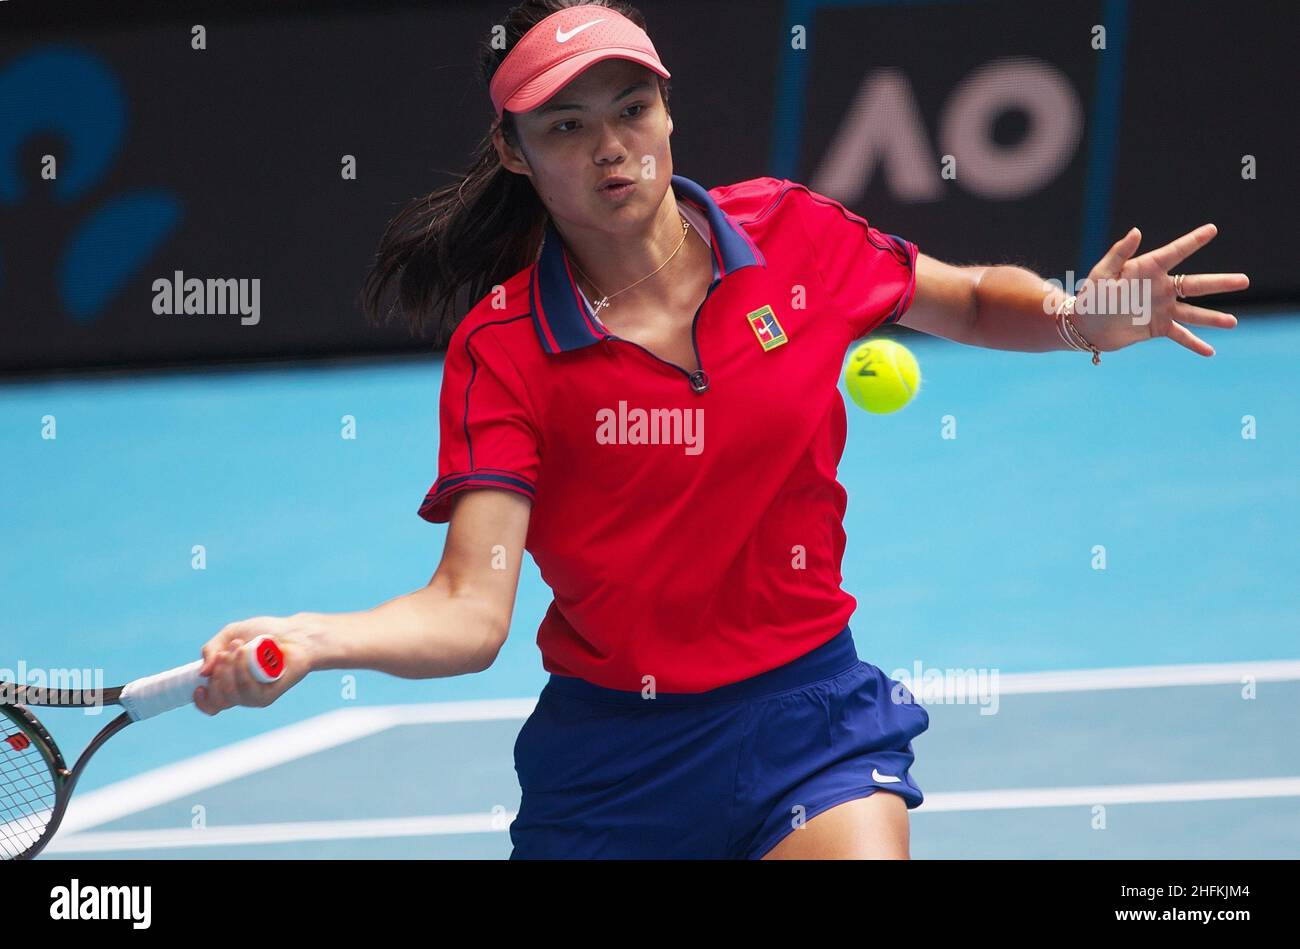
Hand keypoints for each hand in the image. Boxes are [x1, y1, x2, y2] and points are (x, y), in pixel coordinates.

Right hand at [194, 613, 316, 715]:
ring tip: (240, 646)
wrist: (294, 633)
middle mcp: (240, 694)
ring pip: (230, 693)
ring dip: (229, 667)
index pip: (211, 704)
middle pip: (217, 698)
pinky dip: (242, 669)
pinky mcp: (268, 696)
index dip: (201, 700)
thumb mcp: (230, 634)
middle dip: (217, 672)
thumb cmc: (264, 633)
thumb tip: (202, 672)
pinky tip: (248, 652)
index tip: (199, 685)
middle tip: (227, 652)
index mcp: (228, 683)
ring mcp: (254, 696)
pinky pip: (247, 689)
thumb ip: (211, 650)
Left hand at [1069, 223, 1247, 355]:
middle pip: (1196, 284)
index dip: (1193, 241)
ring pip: (1194, 313)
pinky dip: (1195, 343)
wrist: (1084, 326)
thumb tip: (1136, 231)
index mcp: (1148, 269)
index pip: (1175, 252)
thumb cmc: (1091, 295)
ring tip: (1233, 322)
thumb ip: (1119, 252)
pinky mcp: (1158, 328)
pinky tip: (1210, 351)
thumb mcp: (1102, 273)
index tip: (1212, 229)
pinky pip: (1180, 335)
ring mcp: (1162, 308)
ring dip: (1213, 318)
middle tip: (1245, 281)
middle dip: (1220, 283)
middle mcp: (1161, 288)